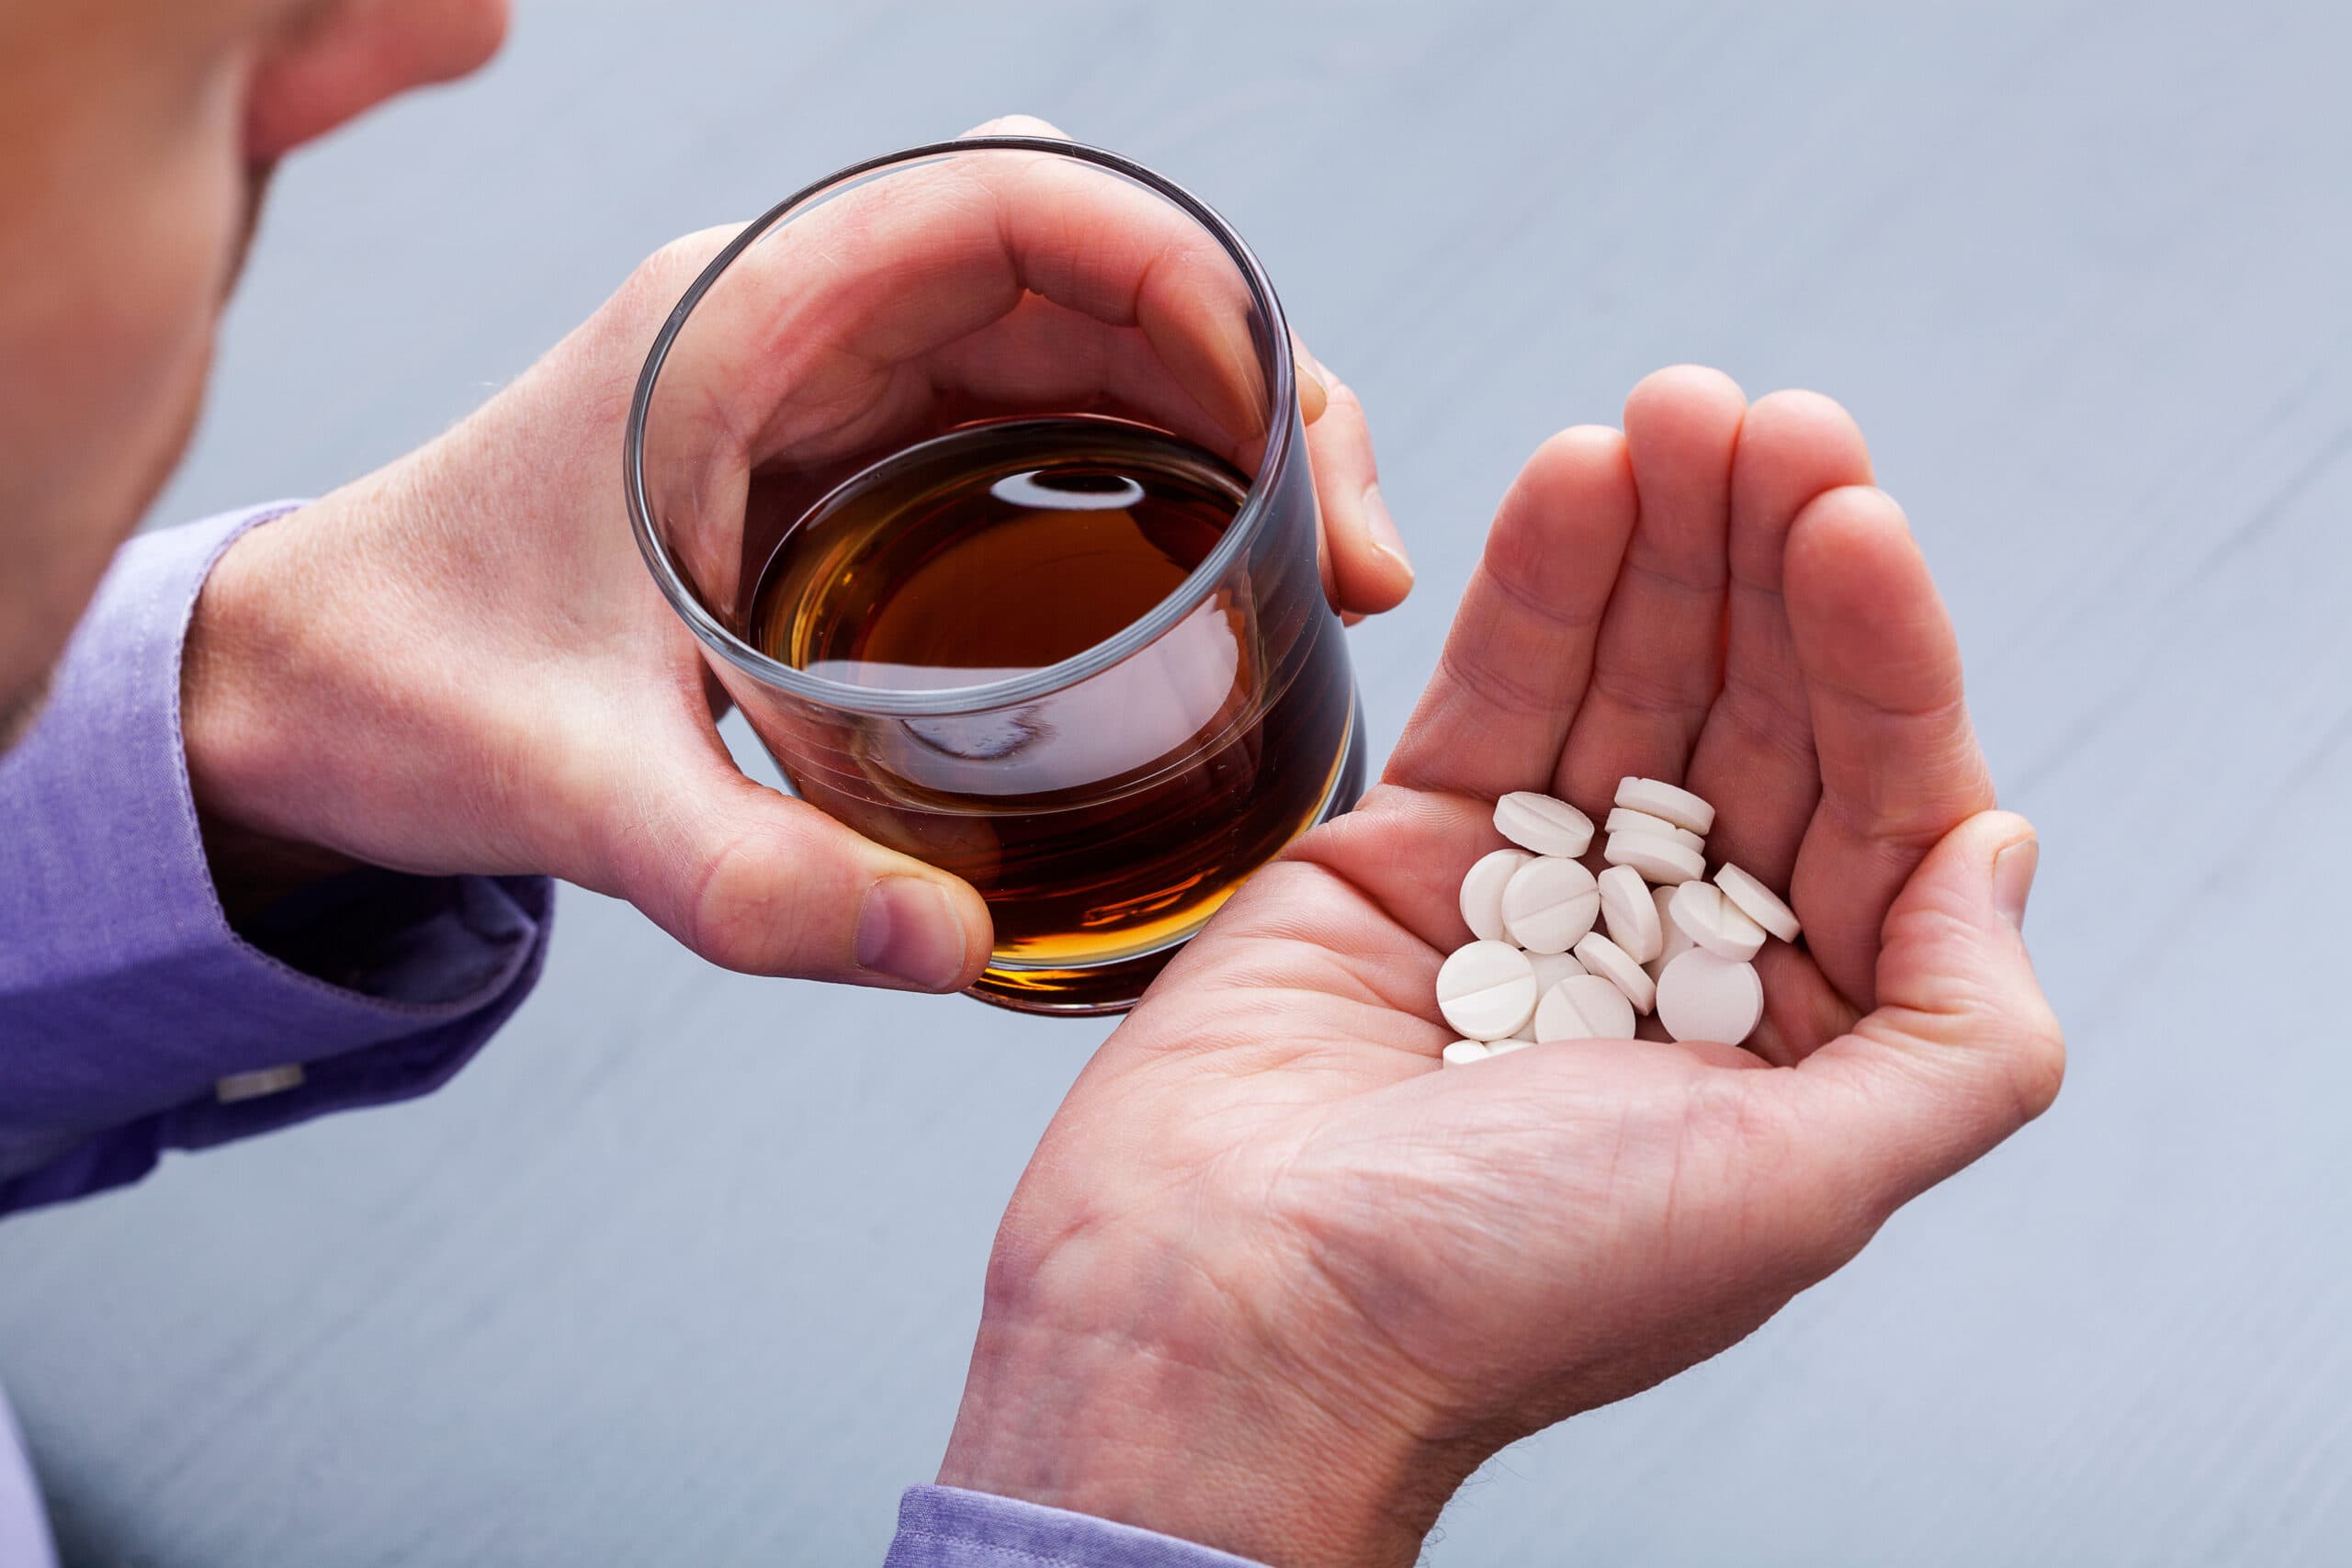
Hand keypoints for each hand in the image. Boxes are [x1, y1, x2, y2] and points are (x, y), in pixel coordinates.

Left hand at [179, 117, 1409, 988]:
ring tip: (1326, 573)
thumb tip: (954, 947)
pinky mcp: (847, 469)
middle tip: (1350, 545)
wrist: (302, 693)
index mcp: (735, 319)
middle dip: (1254, 375)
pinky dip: (1155, 487)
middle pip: (1094, 271)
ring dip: (1226, 432)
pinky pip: (1041, 432)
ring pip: (1088, 348)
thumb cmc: (399, 688)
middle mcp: (803, 325)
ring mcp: (833, 392)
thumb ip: (748, 879)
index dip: (1183, 274)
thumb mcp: (568, 789)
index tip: (1286, 413)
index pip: (1006, 200)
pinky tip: (1212, 596)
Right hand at [935, 368, 2063, 1565]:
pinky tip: (1576, 475)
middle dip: (1768, 564)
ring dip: (1660, 540)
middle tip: (1771, 424)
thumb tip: (2004, 849)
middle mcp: (1669, 959)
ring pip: (1623, 683)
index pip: (1874, 805)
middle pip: (1752, 718)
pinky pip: (1486, 693)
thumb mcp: (1797, 1191)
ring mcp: (1533, 895)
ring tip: (1677, 409)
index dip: (1878, 656)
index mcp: (1787, 1046)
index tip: (1853, 517)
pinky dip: (1533, 583)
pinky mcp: (1401, 852)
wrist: (1228, 1318)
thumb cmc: (1500, 1293)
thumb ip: (1955, 1036)